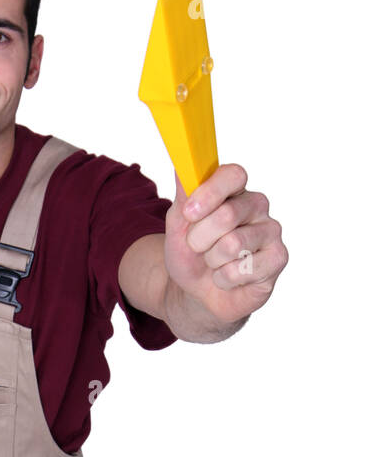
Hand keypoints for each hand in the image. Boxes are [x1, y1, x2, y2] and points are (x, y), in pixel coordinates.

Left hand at [164, 164, 287, 327]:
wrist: (197, 292)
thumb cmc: (191, 254)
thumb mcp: (178, 224)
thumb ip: (184, 194)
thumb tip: (183, 164)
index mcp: (234, 190)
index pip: (233, 175)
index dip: (210, 193)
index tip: (189, 212)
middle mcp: (257, 205)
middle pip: (227, 214)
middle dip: (200, 238)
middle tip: (197, 247)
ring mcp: (271, 231)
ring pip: (233, 244)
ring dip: (212, 261)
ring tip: (214, 263)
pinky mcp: (278, 258)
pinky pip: (242, 269)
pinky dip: (224, 279)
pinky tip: (227, 278)